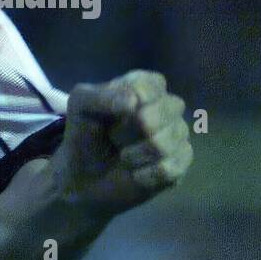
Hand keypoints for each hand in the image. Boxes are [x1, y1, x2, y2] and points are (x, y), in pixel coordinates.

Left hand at [49, 70, 193, 214]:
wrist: (83, 176)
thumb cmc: (84, 133)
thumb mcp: (81, 106)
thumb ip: (102, 97)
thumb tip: (133, 101)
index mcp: (143, 86)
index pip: (155, 83)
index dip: (138, 97)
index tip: (117, 111)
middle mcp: (165, 108)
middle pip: (173, 106)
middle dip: (141, 124)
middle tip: (115, 136)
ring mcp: (176, 137)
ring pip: (172, 139)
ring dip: (139, 153)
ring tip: (123, 156)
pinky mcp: (179, 166)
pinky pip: (172, 168)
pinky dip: (146, 174)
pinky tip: (134, 174)